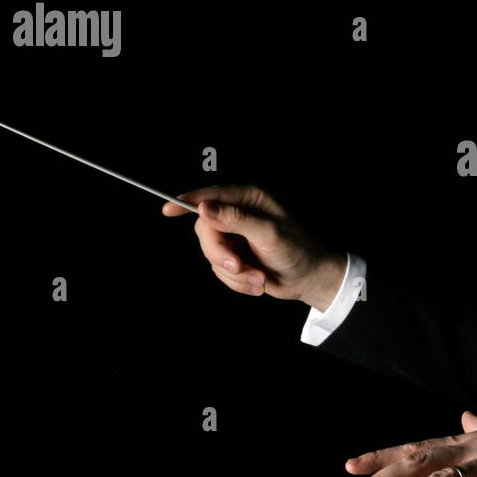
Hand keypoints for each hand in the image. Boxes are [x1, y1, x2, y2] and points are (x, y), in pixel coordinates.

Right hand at [161, 184, 344, 307]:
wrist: (308, 280)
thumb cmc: (297, 252)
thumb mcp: (269, 234)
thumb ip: (236, 220)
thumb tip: (205, 208)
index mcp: (250, 198)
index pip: (212, 195)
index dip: (188, 201)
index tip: (168, 209)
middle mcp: (238, 213)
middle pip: (205, 230)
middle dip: (221, 255)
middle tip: (239, 268)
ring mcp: (234, 235)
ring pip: (210, 254)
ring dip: (234, 273)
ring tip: (258, 277)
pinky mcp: (232, 256)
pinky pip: (218, 270)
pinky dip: (237, 281)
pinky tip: (256, 281)